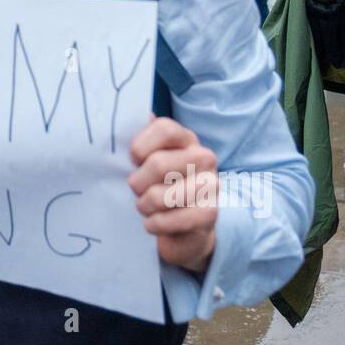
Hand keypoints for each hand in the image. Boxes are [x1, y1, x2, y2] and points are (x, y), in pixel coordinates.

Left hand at [129, 117, 217, 273]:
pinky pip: (172, 219)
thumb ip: (142, 142)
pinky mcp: (210, 213)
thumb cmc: (159, 187)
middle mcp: (203, 157)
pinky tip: (153, 223)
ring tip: (146, 207)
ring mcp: (211, 185)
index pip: (164, 129)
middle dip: (137, 184)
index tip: (134, 161)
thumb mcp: (146, 162)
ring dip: (145, 206)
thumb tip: (146, 115)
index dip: (140, 146)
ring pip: (161, 195)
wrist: (184, 228)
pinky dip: (155, 224)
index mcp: (186, 139)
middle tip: (137, 191)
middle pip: (158, 164)